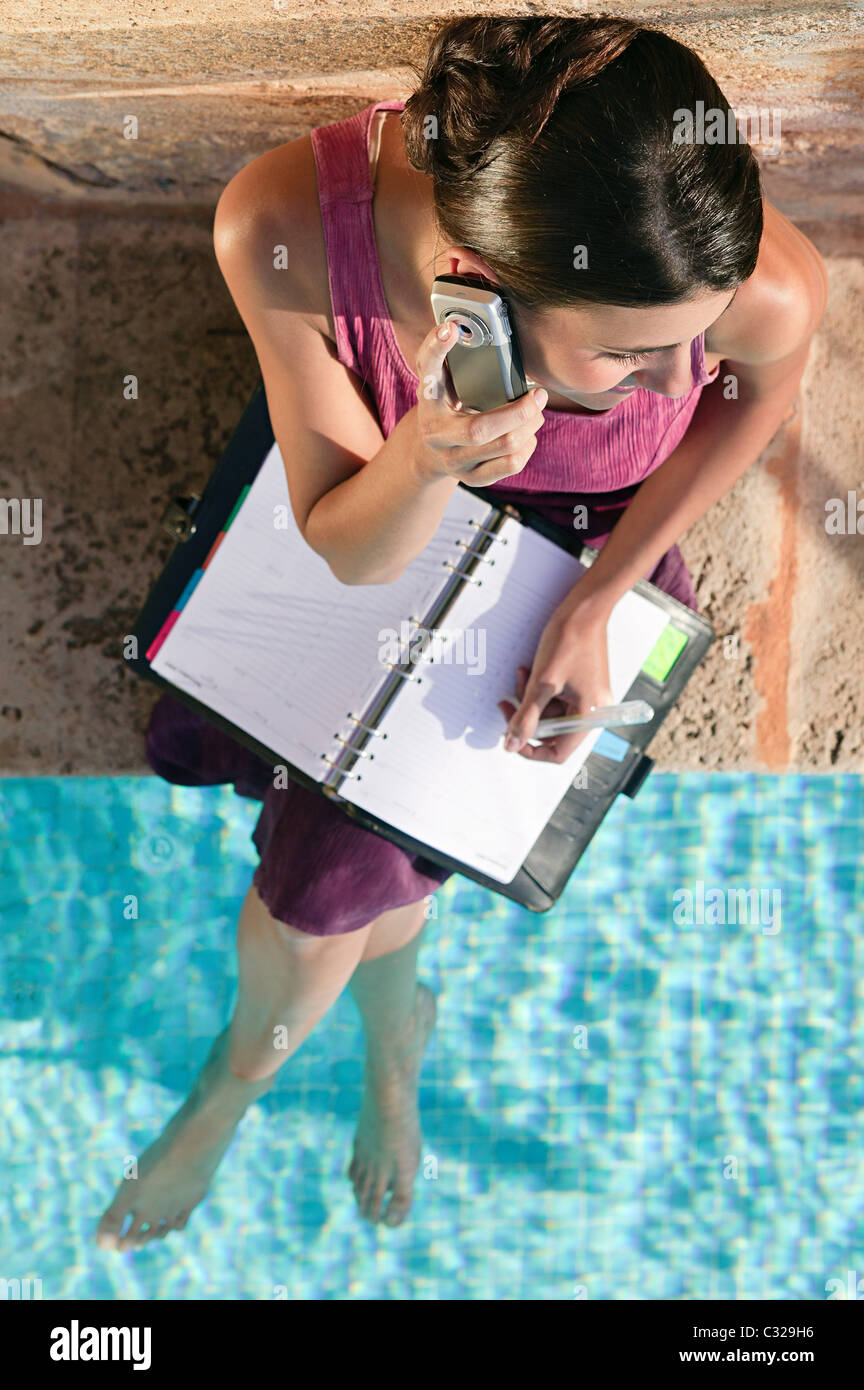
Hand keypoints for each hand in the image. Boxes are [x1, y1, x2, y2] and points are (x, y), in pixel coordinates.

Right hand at [412, 321, 547, 485]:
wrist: (431, 453)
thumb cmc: (443, 407)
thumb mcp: (437, 383)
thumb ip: (441, 356)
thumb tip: (453, 326)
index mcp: (428, 406)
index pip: (428, 374)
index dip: (436, 349)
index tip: (451, 328)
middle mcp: (438, 439)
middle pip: (481, 430)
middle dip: (519, 412)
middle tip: (539, 395)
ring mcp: (456, 464)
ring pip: (505, 448)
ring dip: (529, 427)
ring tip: (534, 414)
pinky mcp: (474, 479)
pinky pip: (512, 464)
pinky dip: (527, 445)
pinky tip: (525, 434)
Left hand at [497, 602, 613, 763]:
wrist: (585, 608)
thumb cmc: (569, 640)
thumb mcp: (542, 682)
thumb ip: (526, 717)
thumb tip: (511, 744)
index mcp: (589, 715)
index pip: (559, 753)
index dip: (531, 750)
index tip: (511, 737)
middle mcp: (592, 711)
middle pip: (552, 732)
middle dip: (527, 717)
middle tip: (507, 703)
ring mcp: (586, 697)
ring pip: (549, 713)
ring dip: (530, 698)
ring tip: (522, 676)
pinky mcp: (580, 685)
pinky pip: (555, 697)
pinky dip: (539, 688)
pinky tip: (530, 671)